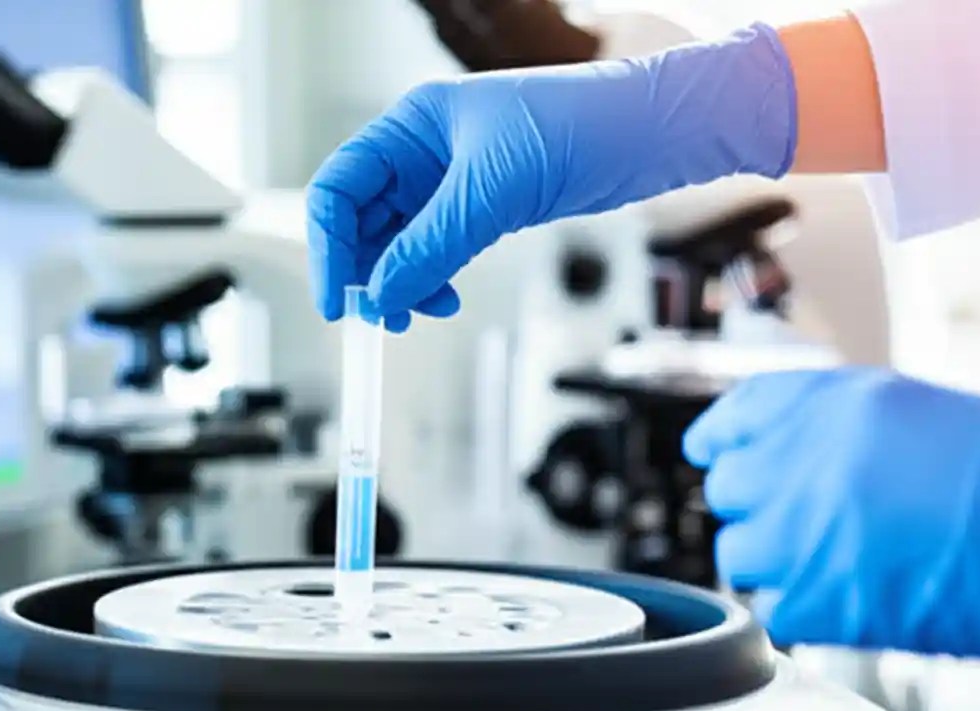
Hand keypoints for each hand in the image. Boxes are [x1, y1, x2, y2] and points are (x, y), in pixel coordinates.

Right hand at [306, 23, 796, 329]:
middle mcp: (421, 151)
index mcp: (410, 126)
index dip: (329, 246)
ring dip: (399, 281)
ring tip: (419, 312)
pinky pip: (431, 250)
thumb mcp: (492, 191)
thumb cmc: (577, 127)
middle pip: (361, 220)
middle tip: (382, 316)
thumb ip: (430, 246)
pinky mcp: (478, 206)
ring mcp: (448, 181)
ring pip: (396, 242)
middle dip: (366, 271)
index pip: (339, 188)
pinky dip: (430, 278)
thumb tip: (381, 296)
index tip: (339, 301)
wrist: (650, 132)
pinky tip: (445, 298)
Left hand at [684, 368, 979, 656]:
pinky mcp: (816, 601)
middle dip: (758, 501)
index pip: (729, 420)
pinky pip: (771, 607)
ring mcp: (796, 534)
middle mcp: (792, 463)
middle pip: (726, 488)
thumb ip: (818, 419)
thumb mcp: (895, 407)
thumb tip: (756, 440)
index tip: (715, 453)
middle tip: (802, 513)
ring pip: (737, 551)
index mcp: (815, 406)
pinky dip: (800, 606)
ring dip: (772, 556)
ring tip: (828, 554)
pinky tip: (843, 590)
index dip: (723, 441)